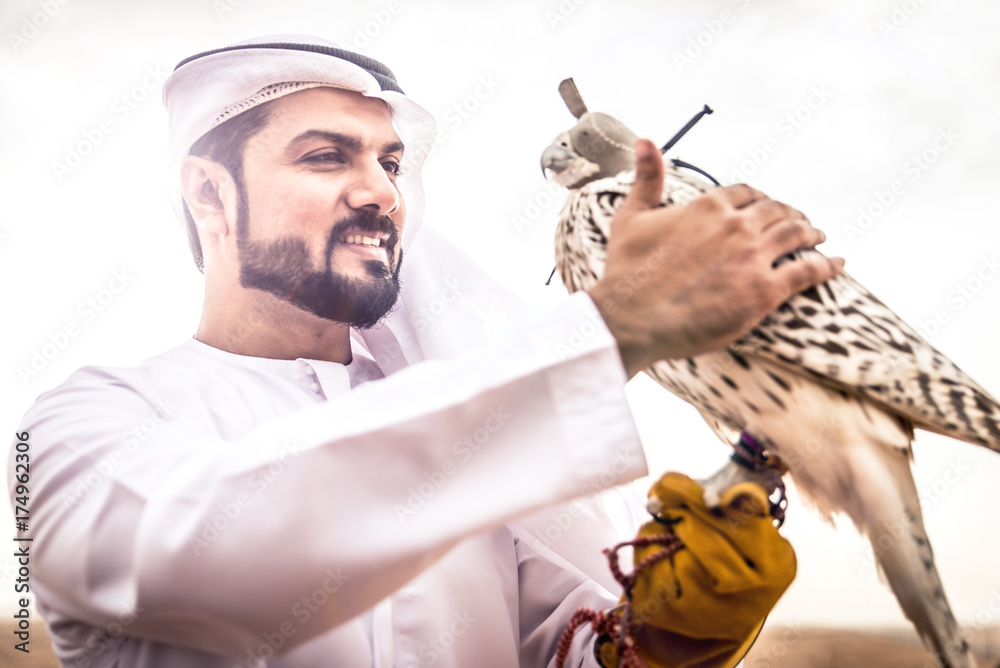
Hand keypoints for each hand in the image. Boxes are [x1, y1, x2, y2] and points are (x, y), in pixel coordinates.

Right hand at [587, 139, 843, 377]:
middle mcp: (736, 224)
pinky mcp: (765, 290)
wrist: (633, 317)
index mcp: (707, 205)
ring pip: (796, 235)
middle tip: (800, 223)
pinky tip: (837, 263)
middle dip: (790, 215)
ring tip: (819, 237)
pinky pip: (807, 271)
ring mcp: (753, 256)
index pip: (745, 193)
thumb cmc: (627, 271)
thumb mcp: (632, 217)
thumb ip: (646, 178)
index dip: (758, 199)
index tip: (765, 206)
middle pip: (776, 211)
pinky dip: (826, 265)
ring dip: (811, 233)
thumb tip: (645, 139)